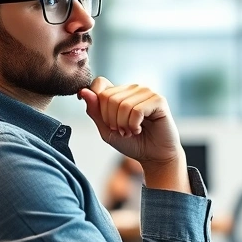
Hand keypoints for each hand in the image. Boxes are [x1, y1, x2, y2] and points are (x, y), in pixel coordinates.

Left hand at [80, 77, 188, 192]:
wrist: (154, 157)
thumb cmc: (132, 143)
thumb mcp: (106, 130)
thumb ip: (95, 111)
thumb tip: (83, 92)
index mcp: (120, 92)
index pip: (99, 84)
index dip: (96, 103)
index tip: (104, 121)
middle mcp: (133, 88)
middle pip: (108, 97)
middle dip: (111, 120)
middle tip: (121, 130)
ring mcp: (146, 92)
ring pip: (122, 105)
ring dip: (123, 125)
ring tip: (131, 131)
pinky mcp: (158, 100)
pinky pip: (136, 110)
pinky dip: (134, 125)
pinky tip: (139, 129)